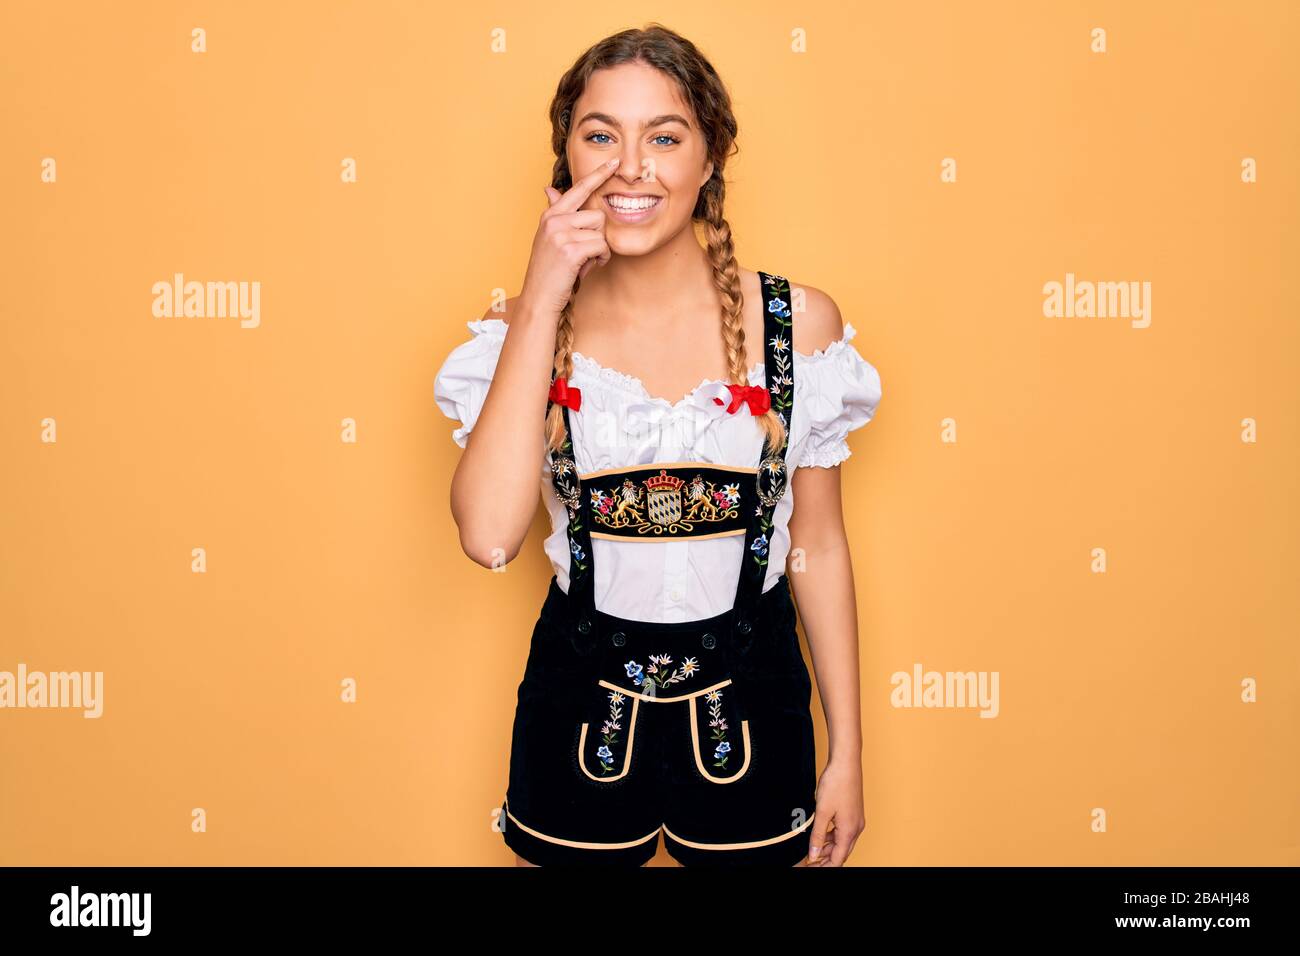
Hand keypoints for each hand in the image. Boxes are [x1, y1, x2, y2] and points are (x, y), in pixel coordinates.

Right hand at [517, 158, 618, 317]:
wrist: (539, 298)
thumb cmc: (549, 271)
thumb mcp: (550, 238)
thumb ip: (556, 214)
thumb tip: (550, 189)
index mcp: (550, 215)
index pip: (578, 189)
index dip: (598, 175)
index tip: (614, 162)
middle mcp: (554, 220)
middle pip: (597, 215)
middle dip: (598, 236)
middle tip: (585, 253)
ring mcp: (560, 234)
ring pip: (601, 231)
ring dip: (600, 250)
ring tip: (584, 261)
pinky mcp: (570, 250)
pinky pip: (601, 246)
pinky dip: (600, 259)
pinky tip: (586, 268)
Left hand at [805, 757, 864, 865]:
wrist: (846, 763)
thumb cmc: (836, 784)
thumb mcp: (822, 812)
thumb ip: (818, 835)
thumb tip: (814, 854)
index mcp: (849, 831)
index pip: (837, 859)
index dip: (823, 866)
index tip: (809, 867)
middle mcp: (856, 828)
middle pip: (841, 853)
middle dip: (825, 859)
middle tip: (808, 861)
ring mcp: (856, 820)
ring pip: (841, 842)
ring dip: (827, 847)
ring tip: (811, 849)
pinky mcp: (853, 813)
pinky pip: (842, 831)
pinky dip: (831, 836)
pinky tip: (820, 835)